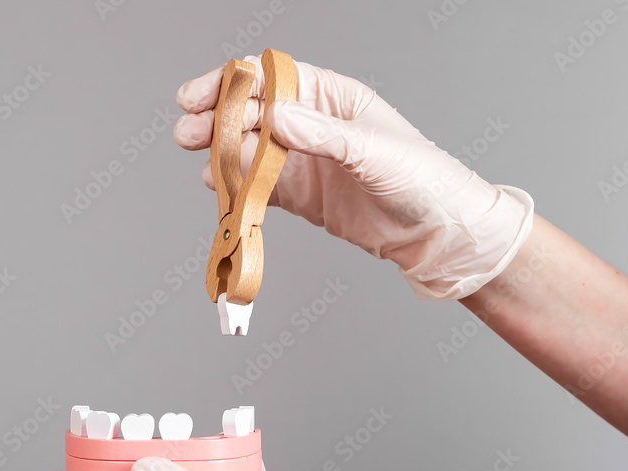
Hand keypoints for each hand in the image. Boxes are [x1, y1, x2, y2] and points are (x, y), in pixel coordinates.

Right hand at [174, 57, 533, 299]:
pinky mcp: (302, 197)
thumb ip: (324, 135)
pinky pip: (261, 187)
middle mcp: (314, 125)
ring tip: (201, 161)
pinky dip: (239, 186)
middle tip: (188, 133)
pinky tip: (220, 187)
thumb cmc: (423, 180)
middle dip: (218, 119)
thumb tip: (277, 117)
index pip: (273, 78)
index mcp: (334, 98)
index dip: (233, 83)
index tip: (201, 95)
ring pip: (251, 150)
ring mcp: (306, 162)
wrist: (439, 235)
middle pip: (253, 113)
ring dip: (222, 153)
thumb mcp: (375, 150)